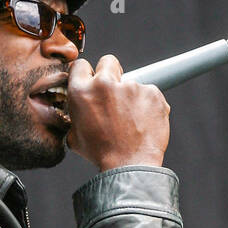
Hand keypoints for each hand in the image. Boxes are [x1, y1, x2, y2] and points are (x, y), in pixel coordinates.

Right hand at [65, 54, 170, 170]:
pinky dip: (148, 105)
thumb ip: (77, 116)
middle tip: (114, 96)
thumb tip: (80, 111)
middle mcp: (105, 83)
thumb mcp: (76, 137)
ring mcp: (131, 86)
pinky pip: (149, 93)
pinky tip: (143, 123)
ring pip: (131, 82)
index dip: (86, 74)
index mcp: (81, 92)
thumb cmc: (102, 154)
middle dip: (111, 74)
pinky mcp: (152, 92)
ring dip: (131, 96)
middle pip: (109, 62)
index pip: (80, 65)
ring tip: (130, 121)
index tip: (92, 81)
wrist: (130, 166)